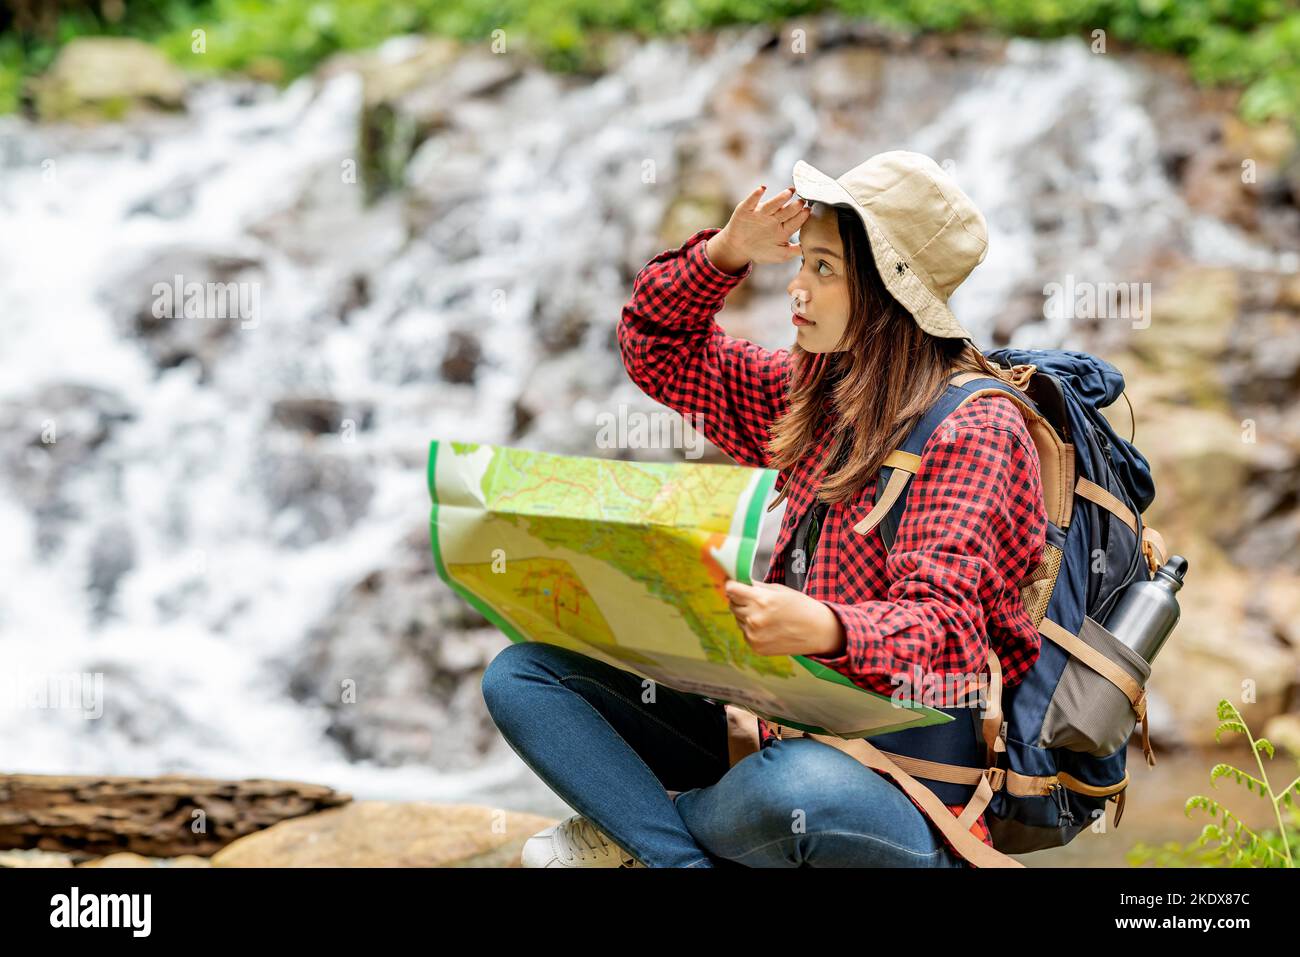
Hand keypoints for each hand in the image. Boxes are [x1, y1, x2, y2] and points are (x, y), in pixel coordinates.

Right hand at [709, 185, 810, 271]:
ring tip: (789, 192)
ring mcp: (761, 214)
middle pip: (786, 212)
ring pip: (772, 205)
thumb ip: (794, 251)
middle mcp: (774, 219)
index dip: (802, 217)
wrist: (738, 248)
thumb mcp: (779, 255)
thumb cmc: (760, 250)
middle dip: (794, 207)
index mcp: (784, 228)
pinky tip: (762, 189)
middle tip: (802, 201)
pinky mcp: (747, 210)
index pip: (795, 222)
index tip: (808, 211)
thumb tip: (809, 249)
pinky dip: (756, 195)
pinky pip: (752, 201)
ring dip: (780, 198)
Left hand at [723, 578, 845, 657]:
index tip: (733, 584)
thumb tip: (741, 582)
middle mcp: (754, 618)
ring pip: (737, 619)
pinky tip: (768, 627)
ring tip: (766, 615)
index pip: (731, 590)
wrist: (818, 631)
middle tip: (754, 599)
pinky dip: (751, 628)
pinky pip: (744, 633)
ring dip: (745, 615)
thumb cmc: (801, 607)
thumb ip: (757, 586)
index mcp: (761, 600)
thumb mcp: (780, 590)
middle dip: (739, 600)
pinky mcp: (756, 647)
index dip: (732, 585)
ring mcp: (754, 635)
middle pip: (732, 604)